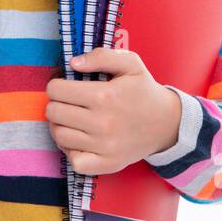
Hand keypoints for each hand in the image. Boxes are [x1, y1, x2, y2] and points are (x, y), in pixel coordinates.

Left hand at [45, 47, 181, 174]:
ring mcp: (105, 146)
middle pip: (54, 113)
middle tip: (68, 103)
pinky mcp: (108, 164)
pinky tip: (79, 140)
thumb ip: (101, 56)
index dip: (57, 85)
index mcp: (105, 96)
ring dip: (60, 125)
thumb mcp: (130, 63)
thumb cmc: (144, 91)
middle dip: (56, 104)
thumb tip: (73, 63)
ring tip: (71, 119)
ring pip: (60, 136)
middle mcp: (103, 123)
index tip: (65, 87)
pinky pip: (75, 161)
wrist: (168, 123)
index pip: (55, 90)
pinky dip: (71, 151)